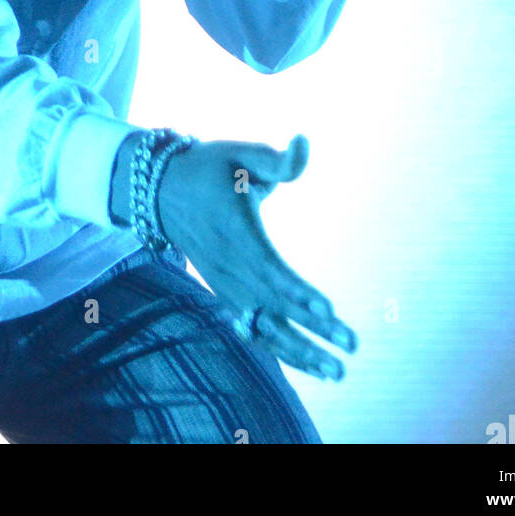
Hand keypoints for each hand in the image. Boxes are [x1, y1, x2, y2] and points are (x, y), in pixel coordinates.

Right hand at [155, 136, 357, 380]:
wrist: (163, 191)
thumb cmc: (211, 168)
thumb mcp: (241, 153)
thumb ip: (277, 159)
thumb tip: (305, 142)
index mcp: (235, 230)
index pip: (267, 266)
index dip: (296, 291)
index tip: (327, 309)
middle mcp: (229, 265)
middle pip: (273, 304)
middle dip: (313, 329)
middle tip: (352, 345)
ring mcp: (226, 284)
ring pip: (263, 327)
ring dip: (300, 352)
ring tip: (337, 372)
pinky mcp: (226, 293)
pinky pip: (253, 329)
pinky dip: (280, 350)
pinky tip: (311, 366)